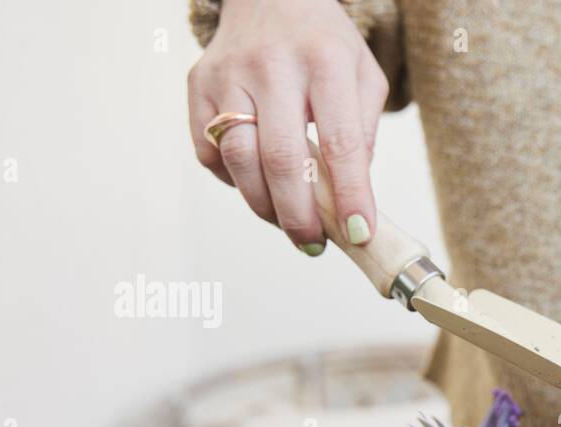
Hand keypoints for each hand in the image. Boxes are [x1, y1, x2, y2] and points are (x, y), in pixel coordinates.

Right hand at [186, 0, 388, 252]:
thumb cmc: (325, 47)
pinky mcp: (197, 85)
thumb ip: (362, 134)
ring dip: (265, 207)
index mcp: (324, 61)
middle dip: (299, 216)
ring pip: (239, 162)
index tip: (361, 234)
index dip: (350, 196)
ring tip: (290, 222)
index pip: (339, 142)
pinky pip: (210, 155)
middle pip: (280, 160)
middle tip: (314, 244)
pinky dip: (235, 183)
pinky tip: (259, 184)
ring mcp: (227, 74)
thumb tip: (346, 198)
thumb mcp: (363, 77)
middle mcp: (271, 65)